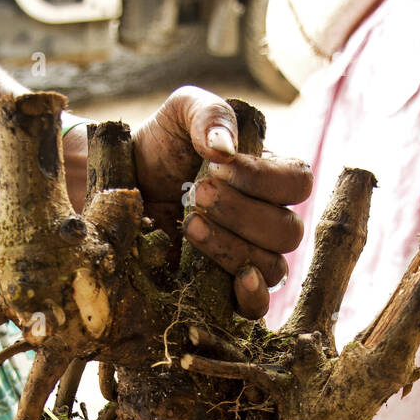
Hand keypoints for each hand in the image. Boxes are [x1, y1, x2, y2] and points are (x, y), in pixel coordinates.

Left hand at [132, 86, 312, 318]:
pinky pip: (258, 307)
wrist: (121, 184)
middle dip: (241, 212)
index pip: (298, 183)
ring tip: (189, 223)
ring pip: (273, 266)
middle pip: (287, 231)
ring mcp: (249, 256)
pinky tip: (237, 278)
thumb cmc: (160, 146)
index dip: (263, 178)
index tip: (218, 167)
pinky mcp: (223, 288)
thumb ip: (209, 115)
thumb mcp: (181, 113)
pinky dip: (254, 296)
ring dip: (232, 245)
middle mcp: (268, 218)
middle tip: (197, 193)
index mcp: (270, 175)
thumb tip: (224, 147)